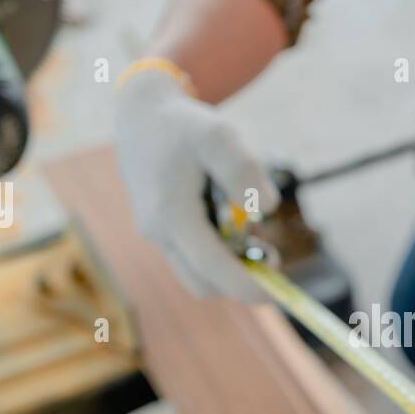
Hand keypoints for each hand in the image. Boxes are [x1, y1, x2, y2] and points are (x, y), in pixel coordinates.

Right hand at [113, 60, 277, 301]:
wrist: (141, 117)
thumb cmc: (184, 126)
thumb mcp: (219, 135)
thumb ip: (243, 170)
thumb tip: (264, 209)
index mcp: (171, 214)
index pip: (210, 267)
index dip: (243, 286)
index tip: (273, 296)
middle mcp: (158, 233)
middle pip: (203, 284)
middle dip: (238, 280)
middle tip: (269, 253)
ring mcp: (156, 236)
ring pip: (197, 274)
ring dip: (228, 266)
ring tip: (250, 231)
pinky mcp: (162, 234)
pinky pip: (192, 258)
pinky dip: (217, 253)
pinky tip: (230, 221)